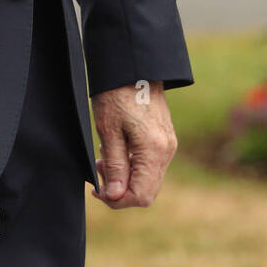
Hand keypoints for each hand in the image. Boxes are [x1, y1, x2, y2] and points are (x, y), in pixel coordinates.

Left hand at [90, 82, 176, 208]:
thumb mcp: (108, 130)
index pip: (141, 196)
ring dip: (125, 177)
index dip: (117, 200)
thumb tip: (114, 196)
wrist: (134, 66)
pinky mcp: (165, 138)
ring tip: (104, 157)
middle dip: (120, 189)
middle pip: (147, 191)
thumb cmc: (117, 93)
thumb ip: (114, 166)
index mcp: (154, 150)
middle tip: (99, 171)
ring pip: (148, 179)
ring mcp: (168, 144)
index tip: (97, 189)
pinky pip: (150, 165)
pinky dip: (133, 165)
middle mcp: (167, 150)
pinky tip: (116, 149)